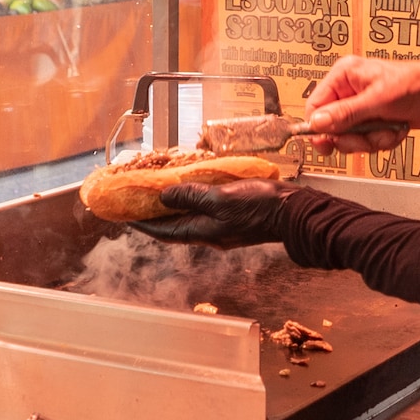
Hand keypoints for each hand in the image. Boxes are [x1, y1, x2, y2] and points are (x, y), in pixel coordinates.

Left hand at [133, 181, 295, 248]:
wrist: (293, 210)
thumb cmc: (259, 206)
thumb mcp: (219, 198)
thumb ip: (190, 196)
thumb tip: (164, 197)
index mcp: (203, 232)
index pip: (165, 232)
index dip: (144, 224)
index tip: (127, 216)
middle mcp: (210, 233)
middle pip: (175, 225)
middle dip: (156, 214)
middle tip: (139, 200)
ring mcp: (223, 226)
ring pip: (190, 217)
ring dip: (174, 206)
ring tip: (160, 191)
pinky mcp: (234, 216)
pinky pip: (206, 209)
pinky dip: (193, 199)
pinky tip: (193, 187)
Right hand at [300, 56, 419, 153]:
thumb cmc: (414, 85)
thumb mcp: (377, 100)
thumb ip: (345, 113)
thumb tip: (317, 122)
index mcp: (343, 75)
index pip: (315, 105)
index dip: (319, 127)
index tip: (328, 142)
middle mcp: (347, 91)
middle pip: (331, 127)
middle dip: (354, 137)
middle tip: (369, 136)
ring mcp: (358, 108)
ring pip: (349, 138)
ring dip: (371, 140)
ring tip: (388, 129)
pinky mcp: (369, 121)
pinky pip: (365, 141)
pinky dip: (381, 140)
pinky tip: (393, 130)